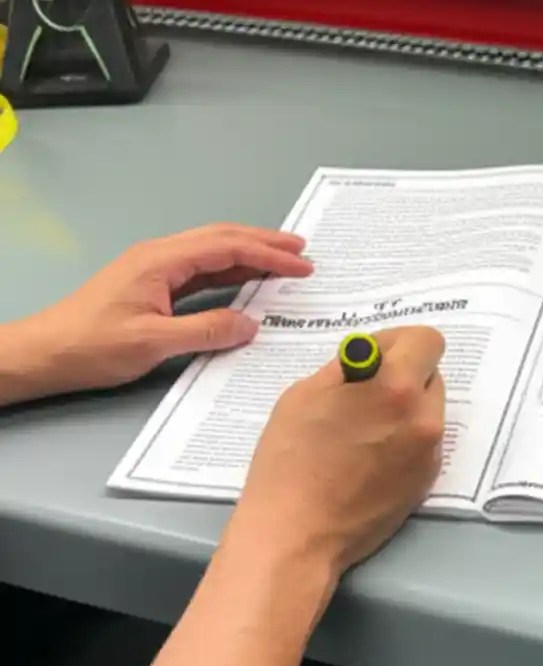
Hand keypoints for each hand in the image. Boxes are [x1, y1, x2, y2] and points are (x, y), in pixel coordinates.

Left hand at [0, 223, 312, 403]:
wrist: (44, 353)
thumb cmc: (92, 346)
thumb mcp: (153, 343)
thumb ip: (205, 330)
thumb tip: (251, 323)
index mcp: (161, 261)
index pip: (226, 247)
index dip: (268, 254)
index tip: (302, 265)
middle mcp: (159, 256)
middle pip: (221, 238)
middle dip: (265, 243)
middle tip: (303, 251)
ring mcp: (154, 270)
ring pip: (211, 252)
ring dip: (249, 254)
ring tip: (284, 261)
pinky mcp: (152, 286)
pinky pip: (200, 271)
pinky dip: (230, 271)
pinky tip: (246, 281)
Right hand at [224, 326, 447, 575]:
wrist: (296, 535)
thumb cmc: (290, 460)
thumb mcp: (306, 394)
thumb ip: (348, 369)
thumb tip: (368, 359)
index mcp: (398, 389)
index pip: (428, 341)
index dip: (398, 342)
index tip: (371, 358)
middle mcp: (426, 419)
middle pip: (430, 375)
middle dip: (401, 376)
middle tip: (362, 396)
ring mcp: (431, 454)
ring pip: (427, 410)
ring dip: (403, 409)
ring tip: (362, 431)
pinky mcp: (427, 481)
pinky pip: (423, 442)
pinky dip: (403, 439)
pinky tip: (368, 458)